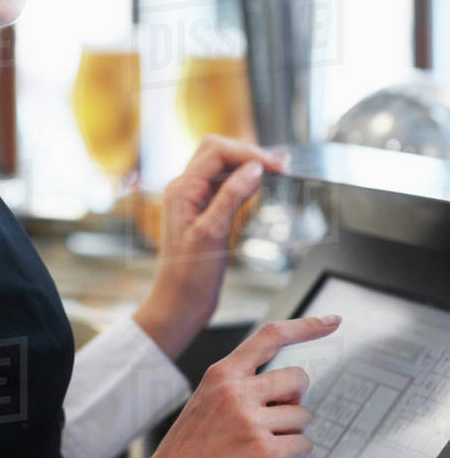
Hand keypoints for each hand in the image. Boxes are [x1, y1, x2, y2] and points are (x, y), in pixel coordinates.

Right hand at [133, 315, 339, 457]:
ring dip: (291, 437)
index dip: (306, 326)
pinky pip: (303, 447)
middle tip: (275, 422)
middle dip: (294, 402)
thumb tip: (284, 390)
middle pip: (298, 378)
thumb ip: (239, 389)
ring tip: (261, 451)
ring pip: (303, 418)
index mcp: (221, 375)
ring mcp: (250, 420)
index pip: (270, 336)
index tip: (331, 321)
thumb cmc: (185, 456)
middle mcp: (236, 391)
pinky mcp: (264, 451)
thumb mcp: (205, 404)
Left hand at [134, 135, 287, 358]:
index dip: (248, 153)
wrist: (179, 305)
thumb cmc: (188, 278)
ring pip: (222, 167)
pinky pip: (224, 186)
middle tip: (280, 166)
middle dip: (248, 153)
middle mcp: (185, 190)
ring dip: (247, 164)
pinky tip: (259, 186)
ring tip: (277, 171)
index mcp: (182, 190)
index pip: (216, 152)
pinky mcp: (204, 213)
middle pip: (218, 152)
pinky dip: (244, 181)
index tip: (276, 165)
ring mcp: (194, 200)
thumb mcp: (212, 234)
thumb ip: (231, 197)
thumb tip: (253, 169)